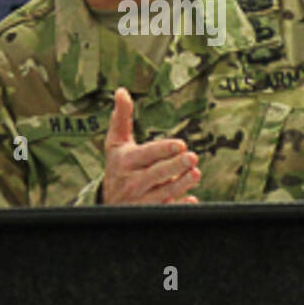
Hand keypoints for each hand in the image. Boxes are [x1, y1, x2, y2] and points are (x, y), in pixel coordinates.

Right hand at [100, 87, 200, 203]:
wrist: (107, 201)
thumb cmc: (118, 166)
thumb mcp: (116, 143)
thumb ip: (121, 118)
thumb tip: (121, 91)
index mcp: (126, 161)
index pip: (147, 154)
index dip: (163, 149)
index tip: (180, 144)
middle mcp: (133, 182)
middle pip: (157, 173)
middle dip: (175, 166)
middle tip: (192, 157)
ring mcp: (141, 199)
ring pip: (164, 192)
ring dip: (181, 184)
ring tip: (195, 174)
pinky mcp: (150, 213)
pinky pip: (166, 211)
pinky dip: (180, 206)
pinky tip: (192, 199)